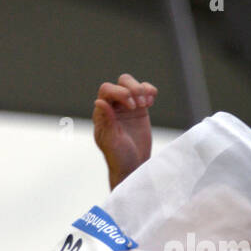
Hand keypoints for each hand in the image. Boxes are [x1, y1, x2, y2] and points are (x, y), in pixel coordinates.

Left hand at [93, 73, 156, 188]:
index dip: (120, 93)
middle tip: (139, 105)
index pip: (107, 90)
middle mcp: (113, 107)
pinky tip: (151, 102)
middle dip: (132, 88)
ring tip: (146, 104)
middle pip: (121, 82)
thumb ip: (107, 121)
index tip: (132, 107)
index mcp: (102, 113)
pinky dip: (150, 91)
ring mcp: (127, 107)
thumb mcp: (112, 141)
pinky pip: (145, 91)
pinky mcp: (140, 109)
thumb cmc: (119, 157)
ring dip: (142, 89)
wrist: (133, 167)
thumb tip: (99, 101)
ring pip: (132, 83)